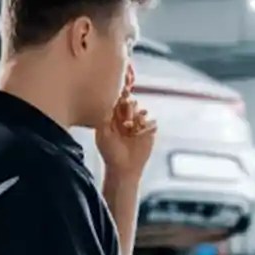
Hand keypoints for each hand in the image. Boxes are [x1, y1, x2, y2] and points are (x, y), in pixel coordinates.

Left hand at [96, 65, 155, 179]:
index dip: (123, 92)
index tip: (126, 86)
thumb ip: (104, 118)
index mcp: (115, 117)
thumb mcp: (103, 134)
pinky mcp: (148, 132)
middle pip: (132, 104)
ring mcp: (138, 125)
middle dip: (130, 106)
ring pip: (142, 112)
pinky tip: (139, 133)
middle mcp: (127, 119)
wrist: (123, 168)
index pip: (119, 101)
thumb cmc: (110, 152)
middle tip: (125, 114)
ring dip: (137, 117)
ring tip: (130, 128)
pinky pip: (152, 123)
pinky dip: (148, 125)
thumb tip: (110, 103)